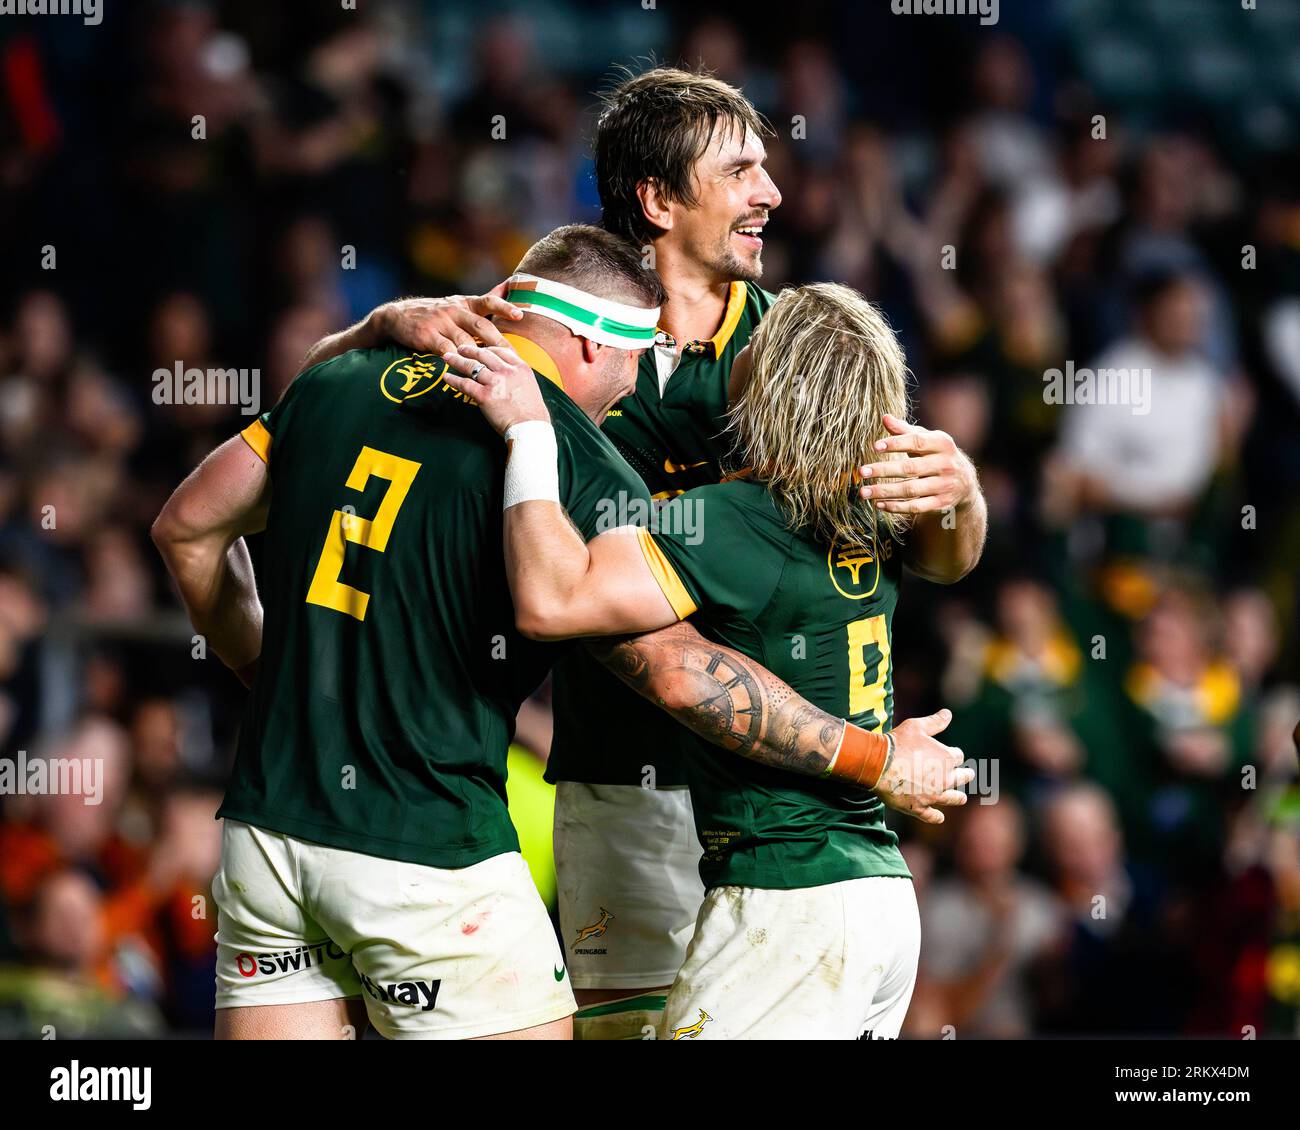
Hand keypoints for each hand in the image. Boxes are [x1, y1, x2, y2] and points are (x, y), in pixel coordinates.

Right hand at [371, 283, 522, 354]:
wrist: (397, 317)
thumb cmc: (436, 313)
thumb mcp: (458, 303)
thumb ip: (484, 299)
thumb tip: (509, 285)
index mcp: (465, 303)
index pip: (488, 301)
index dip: (504, 307)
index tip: (519, 315)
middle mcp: (454, 310)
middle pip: (481, 325)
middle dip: (498, 341)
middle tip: (511, 356)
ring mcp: (440, 322)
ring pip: (465, 341)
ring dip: (479, 355)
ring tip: (492, 368)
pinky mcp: (427, 335)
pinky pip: (445, 350)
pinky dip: (456, 359)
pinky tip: (465, 369)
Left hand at [440, 342, 549, 434]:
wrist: (530, 428)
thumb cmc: (533, 413)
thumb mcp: (531, 386)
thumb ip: (518, 376)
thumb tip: (509, 375)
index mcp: (520, 367)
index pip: (500, 350)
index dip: (487, 348)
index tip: (480, 348)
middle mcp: (507, 371)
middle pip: (484, 354)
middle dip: (470, 350)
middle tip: (461, 348)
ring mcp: (495, 382)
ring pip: (471, 366)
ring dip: (457, 360)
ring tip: (448, 357)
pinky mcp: (485, 396)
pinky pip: (465, 384)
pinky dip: (453, 380)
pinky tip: (446, 377)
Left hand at [857, 414, 978, 514]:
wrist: (964, 481)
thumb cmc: (936, 454)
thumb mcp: (926, 439)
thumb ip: (905, 430)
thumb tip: (885, 417)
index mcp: (942, 443)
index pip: (916, 442)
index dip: (895, 444)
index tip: (874, 447)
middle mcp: (946, 464)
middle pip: (910, 468)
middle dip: (883, 470)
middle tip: (861, 472)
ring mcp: (945, 485)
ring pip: (911, 490)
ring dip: (885, 492)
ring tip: (863, 493)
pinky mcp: (941, 503)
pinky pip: (916, 507)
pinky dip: (896, 507)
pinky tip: (878, 504)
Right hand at [874, 708, 973, 823]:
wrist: (878, 763)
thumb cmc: (898, 742)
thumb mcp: (916, 726)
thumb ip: (935, 722)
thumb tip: (948, 714)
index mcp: (947, 758)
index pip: (958, 756)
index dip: (953, 754)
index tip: (948, 753)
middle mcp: (945, 779)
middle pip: (962, 778)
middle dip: (964, 775)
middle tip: (966, 775)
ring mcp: (933, 795)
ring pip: (953, 798)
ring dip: (958, 797)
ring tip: (961, 798)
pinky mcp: (919, 807)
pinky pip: (932, 816)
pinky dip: (936, 817)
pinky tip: (940, 817)